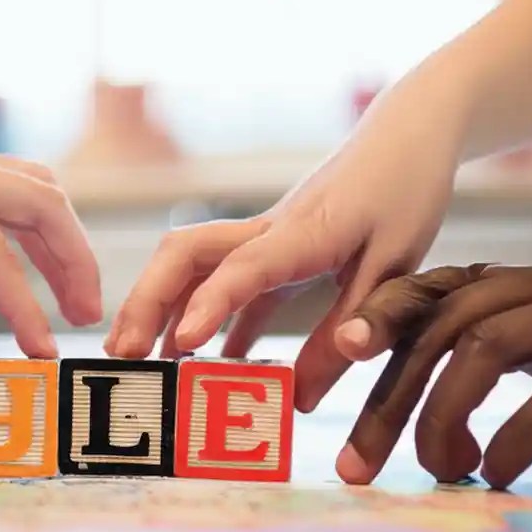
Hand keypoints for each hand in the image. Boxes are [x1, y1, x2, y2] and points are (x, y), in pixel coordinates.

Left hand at [0, 0, 100, 358]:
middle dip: (76, 266)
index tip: (42, 352)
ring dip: (68, 244)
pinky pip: (22, 190)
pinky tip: (44, 256)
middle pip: (49, 211)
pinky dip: (46, 225)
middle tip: (85, 320)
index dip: (23, 308)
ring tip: (77, 299)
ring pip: (45, 197)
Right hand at [105, 67, 466, 410]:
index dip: (210, 304)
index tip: (181, 342)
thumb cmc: (405, 190)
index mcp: (303, 232)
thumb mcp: (396, 267)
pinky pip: (224, 283)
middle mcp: (267, 230)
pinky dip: (203, 318)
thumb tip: (301, 398)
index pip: (244, 266)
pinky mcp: (270, 247)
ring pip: (191, 265)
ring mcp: (262, 236)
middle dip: (146, 301)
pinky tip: (199, 360)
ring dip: (158, 308)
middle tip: (124, 354)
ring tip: (141, 360)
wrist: (407, 132)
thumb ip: (351, 328)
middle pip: (185, 254)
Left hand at [331, 260, 531, 488]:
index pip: (429, 287)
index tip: (337, 350)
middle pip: (443, 328)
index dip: (380, 313)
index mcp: (517, 282)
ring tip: (437, 470)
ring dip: (443, 416)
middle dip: (389, 399)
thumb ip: (476, 349)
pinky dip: (520, 435)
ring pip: (488, 348)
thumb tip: (399, 405)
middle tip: (355, 465)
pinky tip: (498, 472)